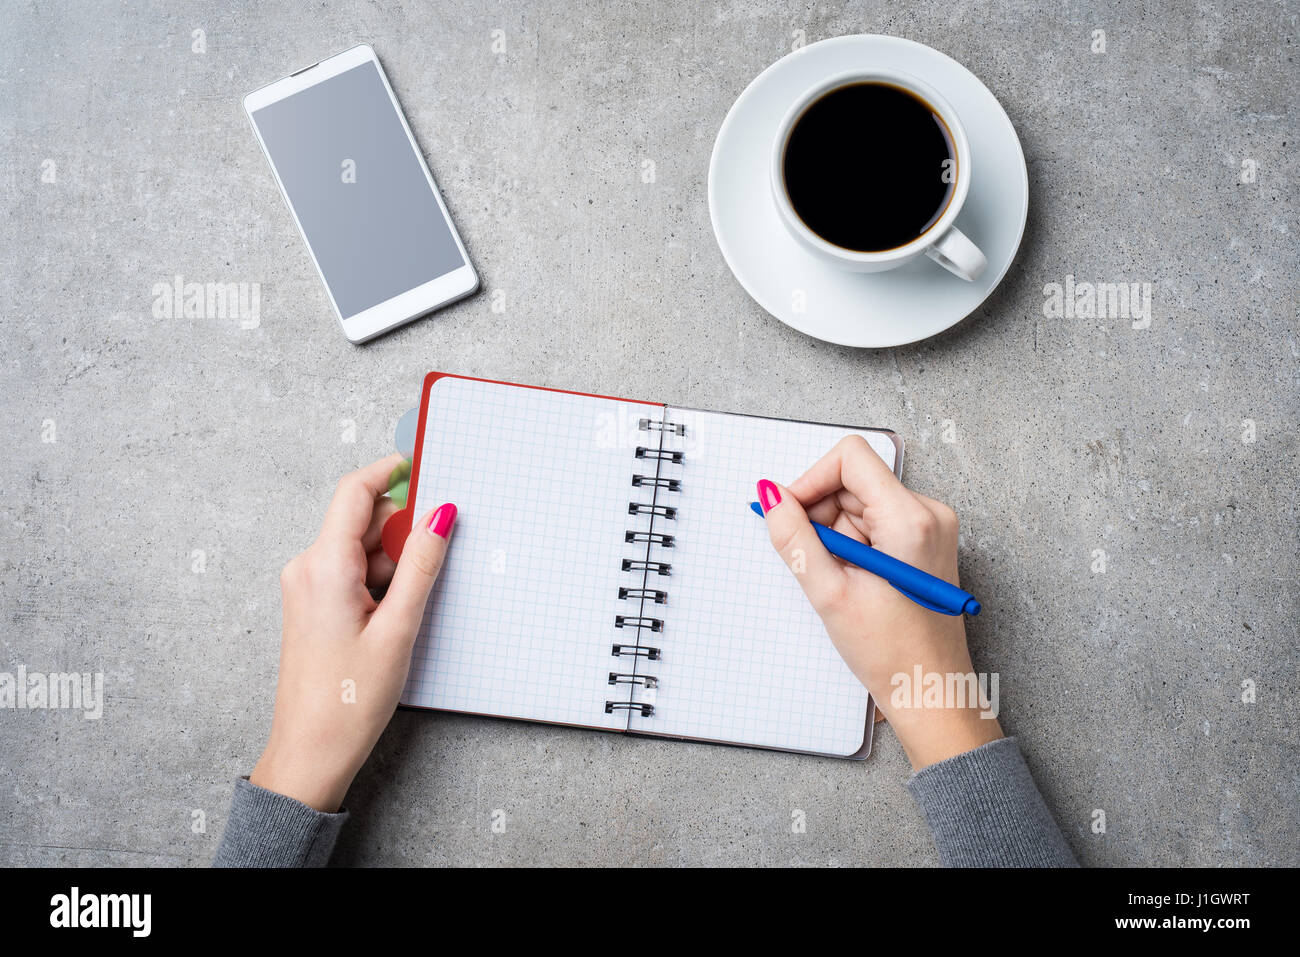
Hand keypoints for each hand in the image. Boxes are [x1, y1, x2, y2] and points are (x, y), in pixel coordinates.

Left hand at [250, 454, 456, 810]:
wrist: (310, 752)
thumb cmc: (348, 702)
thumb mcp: (399, 629)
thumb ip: (421, 565)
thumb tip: (441, 515)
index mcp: (323, 566)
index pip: (356, 491)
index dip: (392, 472)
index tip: (425, 465)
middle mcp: (307, 568)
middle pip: (363, 520)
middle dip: (402, 533)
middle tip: (432, 564)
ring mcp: (307, 586)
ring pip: (362, 549)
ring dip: (394, 565)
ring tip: (406, 614)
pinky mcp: (314, 604)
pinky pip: (354, 573)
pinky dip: (382, 584)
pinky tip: (393, 619)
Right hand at [756, 436, 1001, 769]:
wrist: (931, 691)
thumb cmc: (893, 653)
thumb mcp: (829, 593)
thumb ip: (794, 538)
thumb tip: (771, 496)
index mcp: (911, 518)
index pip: (850, 458)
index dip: (811, 480)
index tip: (790, 514)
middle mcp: (929, 513)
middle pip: (853, 481)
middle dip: (822, 516)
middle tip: (817, 564)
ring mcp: (930, 527)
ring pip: (860, 503)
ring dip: (837, 535)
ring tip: (842, 582)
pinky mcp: (925, 541)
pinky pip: (875, 522)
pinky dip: (853, 545)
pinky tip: (855, 582)